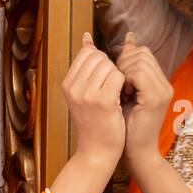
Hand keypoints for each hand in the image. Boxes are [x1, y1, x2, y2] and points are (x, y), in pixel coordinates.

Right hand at [63, 33, 125, 166]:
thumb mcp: (84, 94)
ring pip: (110, 65)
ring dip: (120, 76)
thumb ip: (86, 68)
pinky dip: (125, 85)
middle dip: (112, 67)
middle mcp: (73, 87)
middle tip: (116, 86)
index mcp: (68, 84)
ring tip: (119, 93)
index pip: (87, 53)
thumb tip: (87, 38)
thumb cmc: (95, 124)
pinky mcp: (102, 101)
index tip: (107, 79)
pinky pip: (118, 77)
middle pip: (99, 56)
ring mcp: (86, 93)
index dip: (103, 62)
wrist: (96, 153)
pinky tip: (124, 98)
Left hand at [116, 33, 172, 161]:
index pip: (143, 53)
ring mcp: (163, 91)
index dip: (125, 59)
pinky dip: (126, 79)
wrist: (135, 152)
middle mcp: (164, 84)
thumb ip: (127, 67)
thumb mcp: (125, 91)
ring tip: (120, 90)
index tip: (116, 77)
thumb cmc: (126, 125)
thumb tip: (128, 38)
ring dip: (124, 71)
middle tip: (117, 83)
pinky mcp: (156, 98)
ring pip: (140, 61)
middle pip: (142, 53)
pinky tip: (123, 94)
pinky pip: (139, 74)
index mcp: (159, 82)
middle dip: (123, 63)